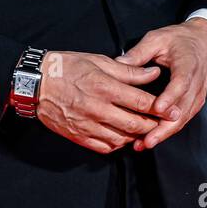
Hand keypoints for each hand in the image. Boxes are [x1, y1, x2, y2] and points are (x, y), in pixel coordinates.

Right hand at [34, 51, 165, 153]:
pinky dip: (117, 144)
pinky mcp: (78, 136)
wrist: (34, 84)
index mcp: (104, 87)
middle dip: (152, 126)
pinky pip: (104, 147)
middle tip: (163, 124)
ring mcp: (86, 125)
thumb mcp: (98, 61)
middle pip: (134, 125)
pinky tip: (121, 136)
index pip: (140, 102)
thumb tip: (153, 73)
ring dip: (135, 137)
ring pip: (121, 139)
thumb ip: (128, 70)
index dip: (160, 108)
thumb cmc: (66, 67)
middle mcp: (97, 109)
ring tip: (142, 130)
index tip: (172, 110)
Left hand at [114, 19, 206, 150]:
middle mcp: (196, 83)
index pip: (181, 83)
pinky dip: (168, 131)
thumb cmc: (179, 40)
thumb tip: (119, 62)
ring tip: (144, 143)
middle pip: (183, 109)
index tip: (157, 108)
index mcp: (188, 64)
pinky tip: (152, 138)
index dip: (170, 97)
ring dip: (164, 133)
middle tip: (146, 139)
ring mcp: (197, 96)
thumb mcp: (158, 38)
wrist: (203, 43)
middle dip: (164, 127)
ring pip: (183, 119)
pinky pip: (183, 120)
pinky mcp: (194, 104)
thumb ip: (140, 52)